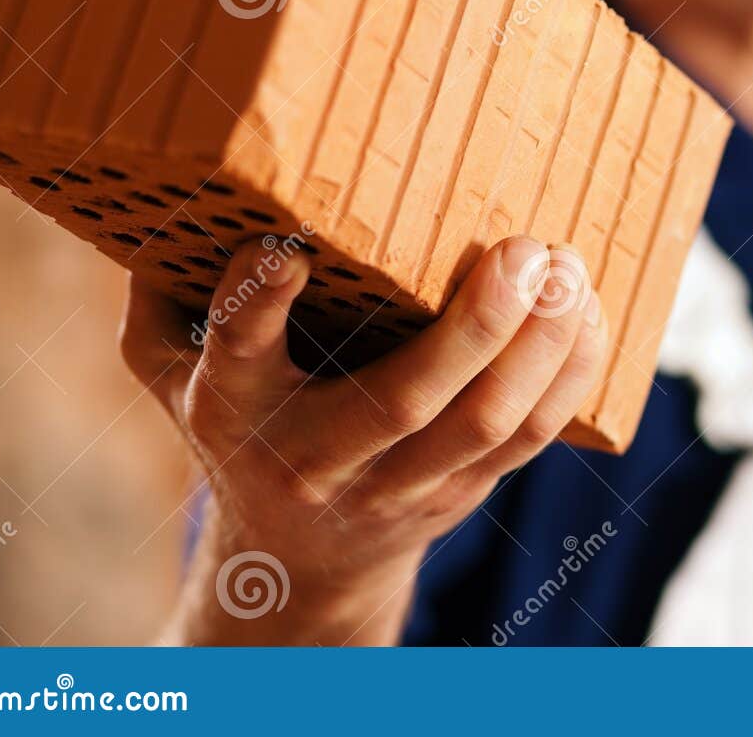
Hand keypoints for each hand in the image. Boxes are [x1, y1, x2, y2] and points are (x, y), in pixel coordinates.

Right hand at [119, 234, 605, 644]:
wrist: (296, 564)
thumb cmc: (238, 428)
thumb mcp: (171, 373)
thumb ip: (164, 298)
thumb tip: (181, 188)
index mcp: (236, 409)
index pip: (237, 356)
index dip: (257, 307)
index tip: (286, 251)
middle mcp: (318, 455)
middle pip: (403, 404)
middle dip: (472, 328)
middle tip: (521, 250)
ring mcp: (399, 485)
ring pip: (486, 426)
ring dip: (542, 347)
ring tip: (569, 270)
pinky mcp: (462, 492)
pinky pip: (531, 439)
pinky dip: (571, 375)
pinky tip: (588, 312)